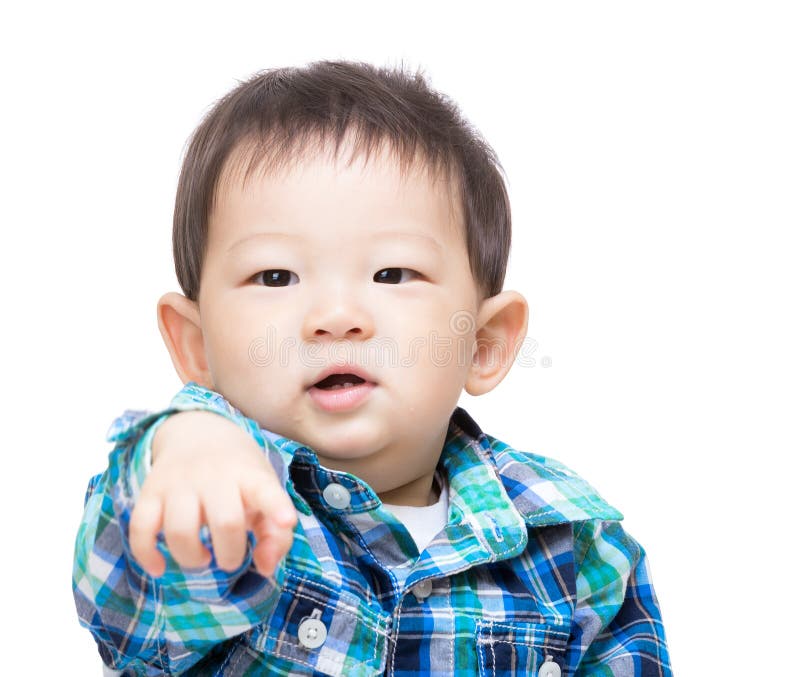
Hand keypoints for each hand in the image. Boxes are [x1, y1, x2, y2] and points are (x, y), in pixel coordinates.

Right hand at [128, 410, 296, 578]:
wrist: (199, 432)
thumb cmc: (239, 474)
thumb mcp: (265, 493)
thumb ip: (276, 534)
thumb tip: (265, 568)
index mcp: (249, 475)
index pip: (264, 489)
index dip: (276, 507)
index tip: (287, 520)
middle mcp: (214, 476)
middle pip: (225, 522)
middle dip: (231, 554)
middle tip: (231, 558)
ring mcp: (179, 483)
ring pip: (181, 529)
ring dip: (192, 557)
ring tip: (203, 557)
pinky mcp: (150, 492)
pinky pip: (140, 528)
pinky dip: (146, 554)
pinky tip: (159, 567)